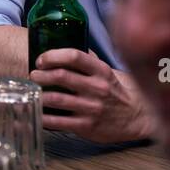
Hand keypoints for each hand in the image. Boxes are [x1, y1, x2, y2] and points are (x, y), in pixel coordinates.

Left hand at [30, 49, 157, 142]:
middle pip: (61, 76)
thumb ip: (87, 61)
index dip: (53, 55)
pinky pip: (58, 121)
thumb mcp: (107, 72)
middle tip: (33, 75)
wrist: (136, 118)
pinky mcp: (86, 126)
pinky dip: (42, 116)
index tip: (41, 59)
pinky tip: (34, 112)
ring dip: (38, 94)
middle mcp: (97, 88)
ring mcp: (91, 108)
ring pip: (56, 99)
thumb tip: (65, 43)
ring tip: (32, 91)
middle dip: (41, 75)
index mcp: (101, 71)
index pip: (75, 56)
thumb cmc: (116, 92)